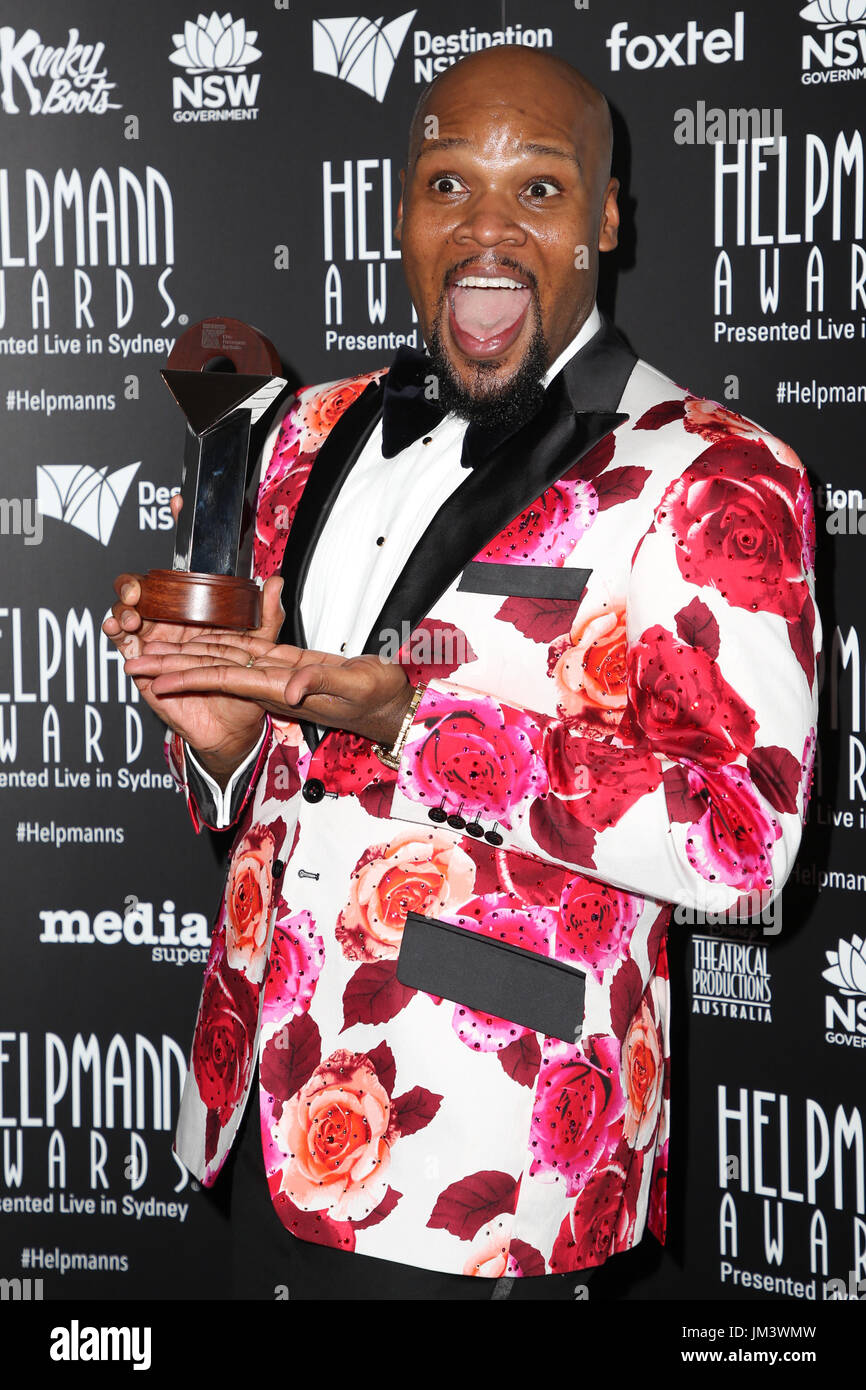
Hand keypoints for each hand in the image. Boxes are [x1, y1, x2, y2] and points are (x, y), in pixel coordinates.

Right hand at [102, 499, 283, 777]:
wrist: (236, 726)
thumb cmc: (244, 683)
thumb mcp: (260, 647)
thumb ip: (267, 615)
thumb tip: (277, 581)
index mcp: (197, 608)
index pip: (185, 566)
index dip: (182, 530)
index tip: (180, 503)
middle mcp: (172, 619)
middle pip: (143, 588)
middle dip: (134, 583)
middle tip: (138, 590)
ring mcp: (155, 640)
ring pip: (127, 613)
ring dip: (123, 609)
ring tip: (129, 616)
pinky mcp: (144, 665)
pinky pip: (123, 646)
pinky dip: (117, 637)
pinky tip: (119, 632)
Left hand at [123, 636, 413, 747]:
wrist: (391, 704)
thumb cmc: (377, 696)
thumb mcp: (356, 686)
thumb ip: (322, 683)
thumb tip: (290, 687)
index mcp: (281, 688)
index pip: (224, 679)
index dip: (188, 675)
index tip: (155, 674)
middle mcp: (271, 683)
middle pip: (211, 671)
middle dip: (171, 666)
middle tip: (131, 659)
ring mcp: (276, 675)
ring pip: (221, 660)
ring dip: (184, 655)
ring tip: (149, 648)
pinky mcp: (286, 665)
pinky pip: (243, 653)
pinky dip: (216, 644)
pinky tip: (194, 638)